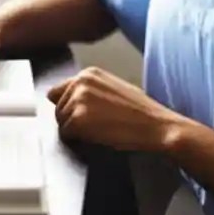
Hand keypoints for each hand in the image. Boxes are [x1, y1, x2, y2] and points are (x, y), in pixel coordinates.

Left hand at [47, 67, 187, 151]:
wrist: (156, 125)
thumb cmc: (141, 111)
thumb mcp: (114, 88)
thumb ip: (90, 90)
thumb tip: (71, 100)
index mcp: (88, 73)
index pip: (58, 91)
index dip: (67, 107)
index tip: (78, 116)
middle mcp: (79, 82)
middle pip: (58, 108)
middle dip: (70, 119)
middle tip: (93, 127)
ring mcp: (77, 100)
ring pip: (61, 121)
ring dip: (74, 130)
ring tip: (97, 132)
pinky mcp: (78, 119)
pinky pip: (66, 134)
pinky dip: (77, 140)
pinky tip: (96, 138)